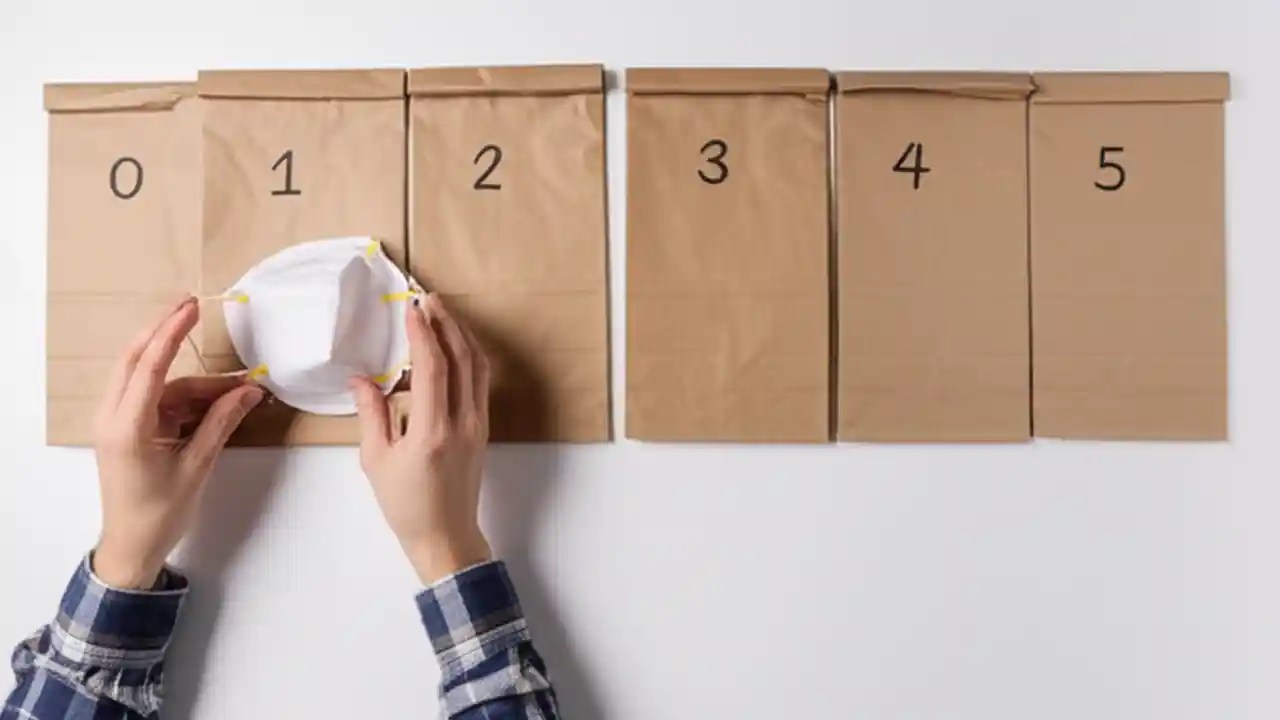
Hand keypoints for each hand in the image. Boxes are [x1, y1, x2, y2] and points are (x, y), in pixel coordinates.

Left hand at [92, 297, 263, 588]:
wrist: (132, 546)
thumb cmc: (160, 512)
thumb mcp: (197, 466)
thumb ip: (221, 422)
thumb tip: (250, 390)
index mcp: (127, 426)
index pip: (148, 366)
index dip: (171, 333)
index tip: (190, 308)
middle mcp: (114, 416)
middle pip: (138, 360)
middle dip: (166, 333)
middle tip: (193, 307)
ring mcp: (119, 421)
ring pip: (156, 381)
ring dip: (196, 380)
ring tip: (241, 386)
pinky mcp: (130, 428)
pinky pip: (160, 399)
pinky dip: (189, 397)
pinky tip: (222, 401)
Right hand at [350, 294, 492, 585]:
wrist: (446, 537)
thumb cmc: (406, 505)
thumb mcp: (376, 460)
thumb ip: (370, 414)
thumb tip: (361, 378)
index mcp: (433, 431)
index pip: (433, 368)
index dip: (424, 333)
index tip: (412, 308)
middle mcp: (462, 423)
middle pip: (462, 359)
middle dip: (446, 323)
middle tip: (429, 299)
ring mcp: (478, 425)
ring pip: (477, 368)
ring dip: (461, 336)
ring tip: (442, 314)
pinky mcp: (483, 429)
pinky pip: (479, 383)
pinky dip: (468, 357)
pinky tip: (453, 347)